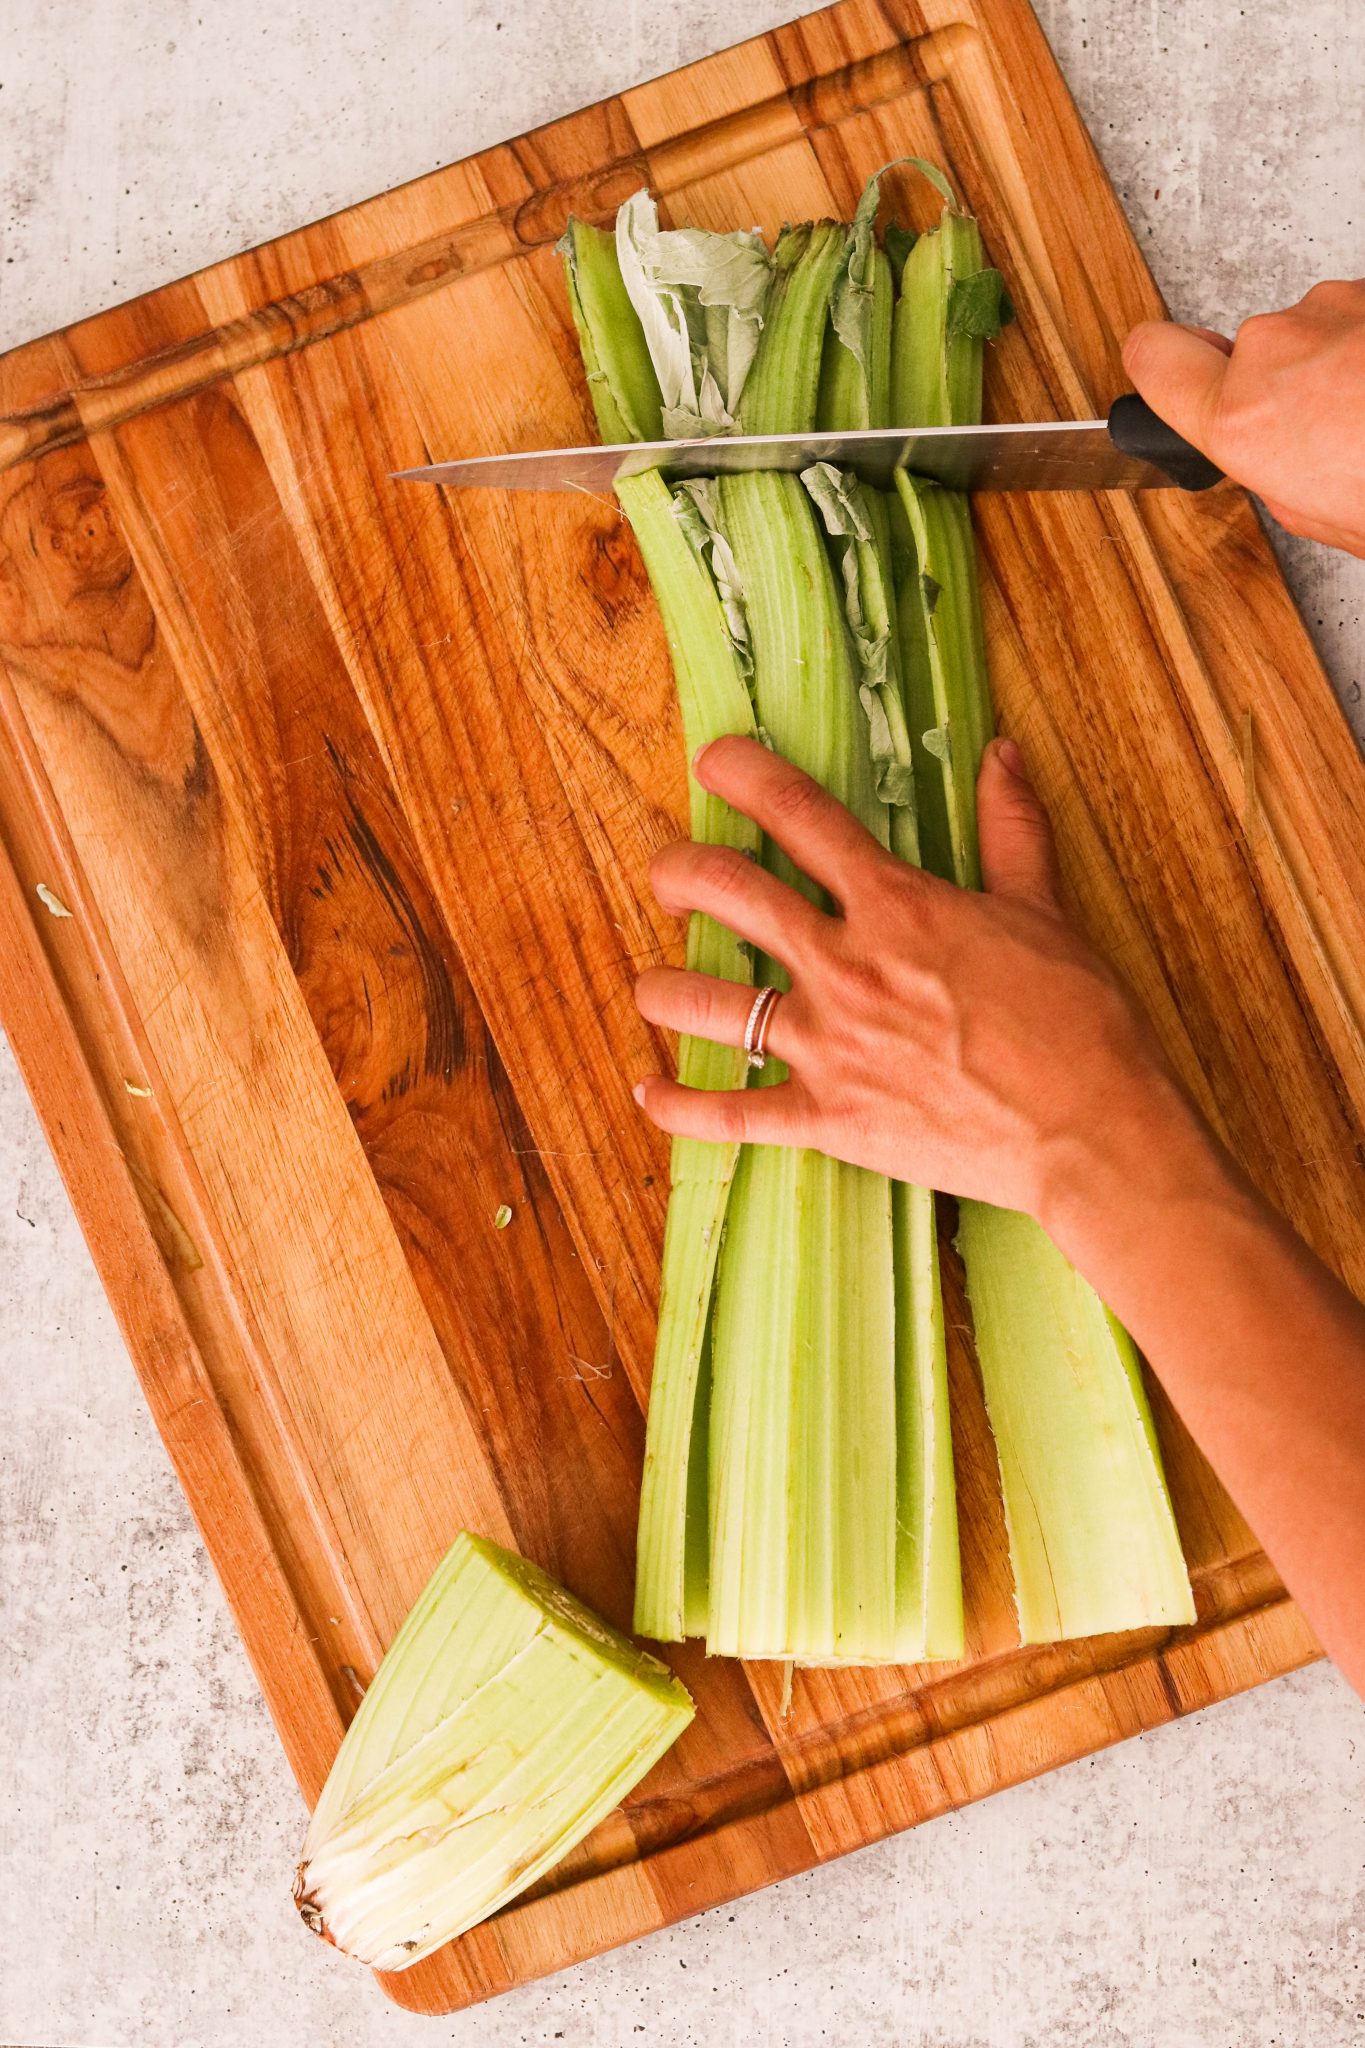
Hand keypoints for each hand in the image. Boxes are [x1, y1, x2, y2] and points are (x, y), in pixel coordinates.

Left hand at [633, 733, 1203, 1228]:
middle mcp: (846, 966)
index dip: (746, 776)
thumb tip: (1002, 754)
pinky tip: (649, 1093)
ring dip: (664, 988)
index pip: (802, 817)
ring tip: (652, 983)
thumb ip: (1011, 830)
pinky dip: (680, 1108)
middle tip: (668, 874)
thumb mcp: (1045, 912)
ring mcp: (829, 1045)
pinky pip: (730, 1115)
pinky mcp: (827, 1119)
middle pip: (728, 894)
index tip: (712, 761)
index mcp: (897, 906)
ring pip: (706, 1004)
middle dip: (680, 872)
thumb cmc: (1079, 1021)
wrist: (1091, 1130)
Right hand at [1122, 280, 1364, 556]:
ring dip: (1348, 368)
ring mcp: (1339, 306)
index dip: (1158, 370)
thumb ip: (1284, 476)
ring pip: (1321, 333)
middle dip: (1291, 389)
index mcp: (1246, 420)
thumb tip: (1285, 454)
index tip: (1161, 373)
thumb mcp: (1329, 521)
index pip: (1155, 363)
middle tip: (1338, 438)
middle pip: (1254, 355)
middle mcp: (1278, 349)